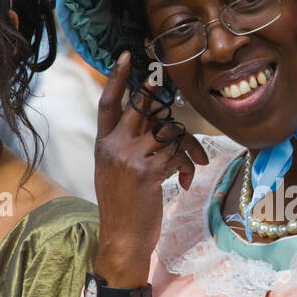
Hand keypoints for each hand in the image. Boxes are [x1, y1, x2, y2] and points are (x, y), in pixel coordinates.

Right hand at [93, 51, 207, 278]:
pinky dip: (188, 165)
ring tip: (192, 162)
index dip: (117, 78)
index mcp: (103, 145)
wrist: (122, 240)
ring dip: (187, 144)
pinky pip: (177, 153)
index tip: (127, 56)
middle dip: (159, 96)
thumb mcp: (114, 172)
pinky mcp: (148, 172)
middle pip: (141, 106)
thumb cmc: (123, 208)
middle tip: (168, 88)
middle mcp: (114, 146)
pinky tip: (187, 180)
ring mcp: (130, 158)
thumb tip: (153, 127)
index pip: (108, 104)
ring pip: (167, 129)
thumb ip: (126, 147)